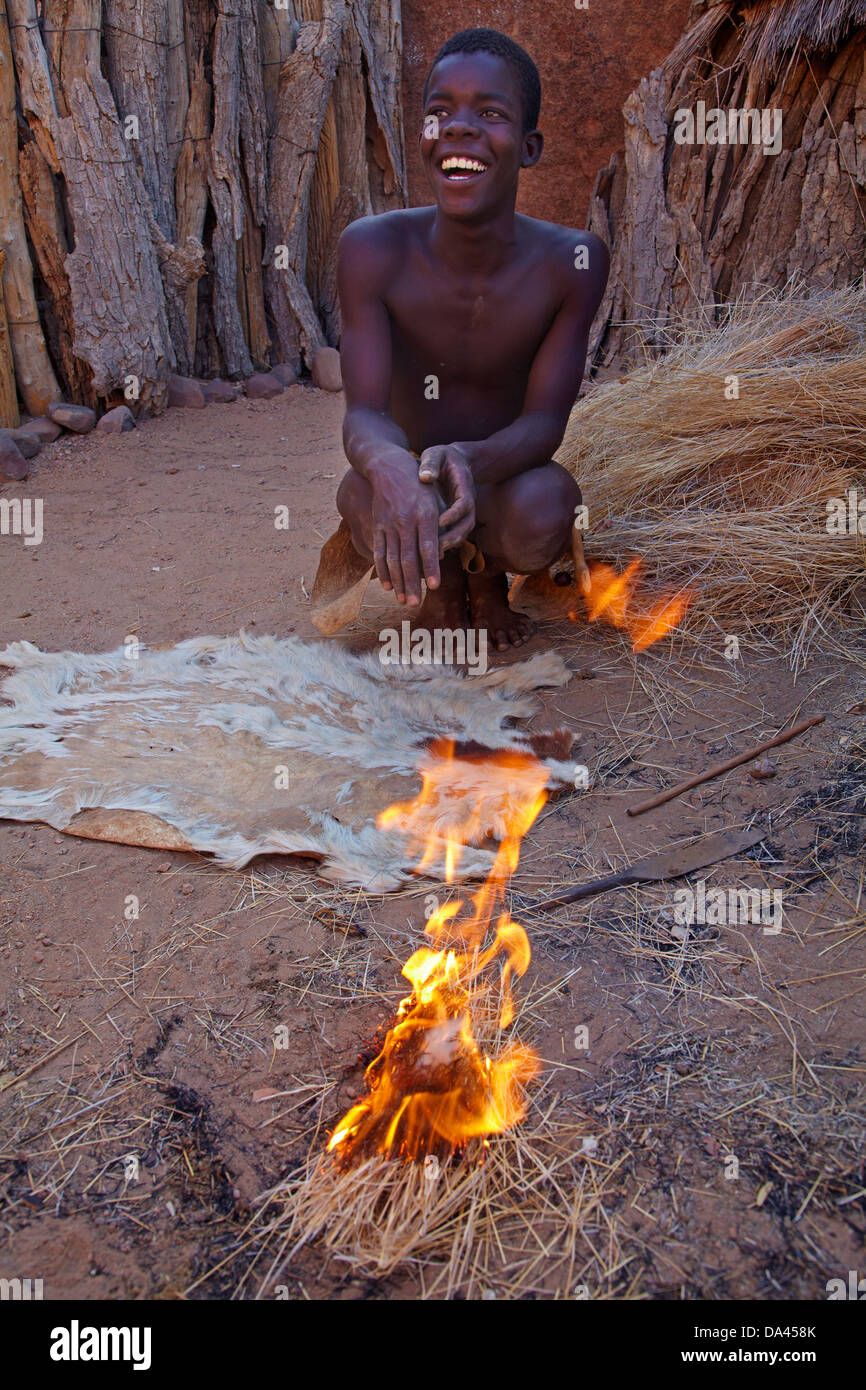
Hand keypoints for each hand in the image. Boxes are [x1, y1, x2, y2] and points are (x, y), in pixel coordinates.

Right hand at [369, 454, 441, 604]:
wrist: (389, 467)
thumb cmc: (421, 486)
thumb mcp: (436, 500)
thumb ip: (440, 527)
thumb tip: (442, 556)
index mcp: (425, 514)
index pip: (428, 547)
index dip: (431, 567)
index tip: (434, 586)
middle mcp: (406, 520)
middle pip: (409, 558)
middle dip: (412, 583)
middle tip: (415, 604)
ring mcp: (389, 524)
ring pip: (393, 559)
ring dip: (398, 582)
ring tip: (403, 600)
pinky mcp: (377, 526)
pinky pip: (379, 552)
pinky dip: (383, 571)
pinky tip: (387, 586)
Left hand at [418, 444, 476, 552]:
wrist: (453, 462)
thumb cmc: (441, 457)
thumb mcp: (435, 454)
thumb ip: (431, 463)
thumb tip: (425, 477)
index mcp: (464, 485)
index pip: (464, 503)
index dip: (454, 514)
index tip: (439, 522)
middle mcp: (468, 502)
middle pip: (467, 524)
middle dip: (453, 537)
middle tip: (436, 547)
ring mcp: (464, 512)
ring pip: (462, 533)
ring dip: (450, 545)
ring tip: (433, 554)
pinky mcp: (457, 519)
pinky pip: (454, 535)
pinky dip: (445, 544)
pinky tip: (430, 553)